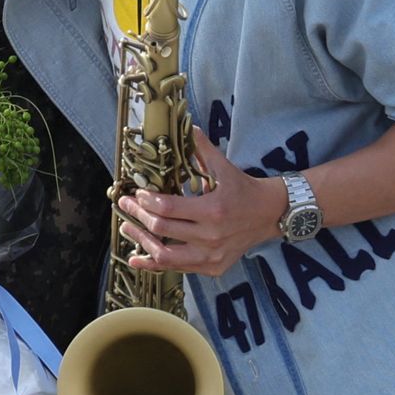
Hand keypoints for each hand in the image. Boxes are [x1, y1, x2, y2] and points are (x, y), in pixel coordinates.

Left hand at [116, 126, 286, 277]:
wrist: (269, 215)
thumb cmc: (243, 189)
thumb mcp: (224, 167)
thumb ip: (202, 148)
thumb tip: (186, 126)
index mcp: (213, 210)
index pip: (168, 207)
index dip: (147, 200)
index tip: (136, 193)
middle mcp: (211, 236)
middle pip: (163, 229)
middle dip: (138, 216)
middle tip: (125, 204)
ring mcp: (212, 256)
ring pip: (166, 256)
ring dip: (142, 241)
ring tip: (127, 227)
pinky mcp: (212, 268)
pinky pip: (178, 268)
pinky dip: (155, 264)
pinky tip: (138, 257)